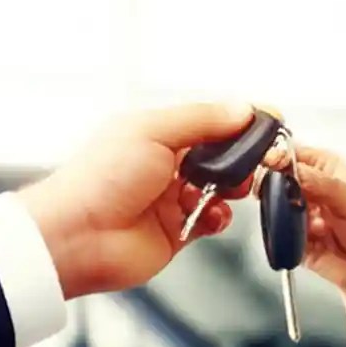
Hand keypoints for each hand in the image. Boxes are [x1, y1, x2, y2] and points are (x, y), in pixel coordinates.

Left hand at [16, 101, 257, 298]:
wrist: (77, 237)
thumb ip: (202, 119)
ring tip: (230, 189)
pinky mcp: (177, 230)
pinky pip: (213, 220)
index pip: (209, 121)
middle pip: (220, 155)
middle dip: (241, 157)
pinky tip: (213, 214)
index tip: (268, 121)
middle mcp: (164, 164)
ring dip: (231, 188)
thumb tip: (241, 109)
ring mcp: (171, 198)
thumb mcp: (153, 132)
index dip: (239, 121)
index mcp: (156, 133)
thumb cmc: (99, 180)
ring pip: (221, 187)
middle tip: (254, 161)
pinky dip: (220, 217)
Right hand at [266, 144, 345, 297]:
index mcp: (329, 171)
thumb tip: (297, 170)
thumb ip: (325, 185)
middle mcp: (313, 190)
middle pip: (279, 178)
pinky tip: (299, 238)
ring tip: (301, 221)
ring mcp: (302, 215)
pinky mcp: (294, 239)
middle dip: (277, 186)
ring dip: (281, 213)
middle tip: (283, 195)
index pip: (298, 154)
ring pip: (275, 206)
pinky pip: (277, 233)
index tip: (273, 163)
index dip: (282, 156)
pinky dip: (283, 235)